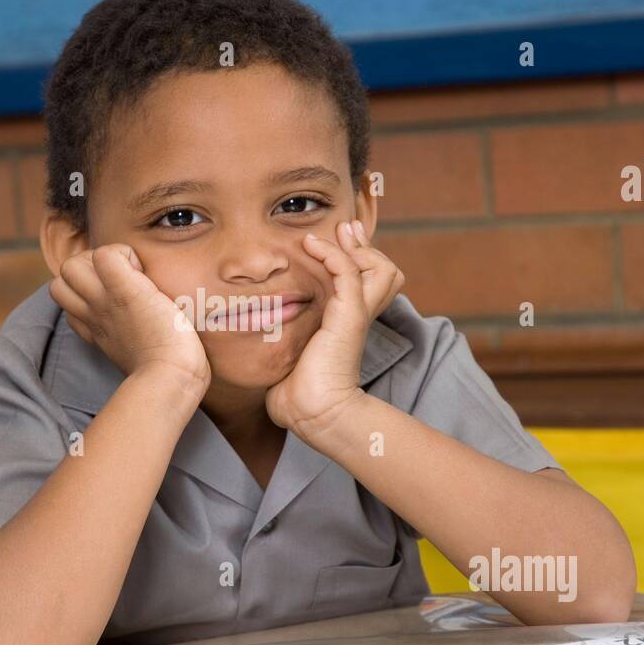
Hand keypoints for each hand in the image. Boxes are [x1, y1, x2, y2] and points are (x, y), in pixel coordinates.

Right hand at [49, 243, 210, 392]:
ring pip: (71, 265)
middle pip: (60, 279)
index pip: (68, 301)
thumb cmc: (166, 373)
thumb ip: (131, 340)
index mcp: (97, 331)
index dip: (87, 289)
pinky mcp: (125, 290)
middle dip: (86, 268)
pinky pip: (105, 255)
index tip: (118, 298)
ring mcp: (104, 302)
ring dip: (99, 259)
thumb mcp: (136, 356)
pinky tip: (142, 272)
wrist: (172, 378)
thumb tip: (147, 334)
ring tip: (130, 274)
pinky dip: (123, 254)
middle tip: (121, 280)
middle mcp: (94, 315)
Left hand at [265, 220, 403, 442]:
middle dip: (364, 247)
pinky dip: (332, 253)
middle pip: (385, 270)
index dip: (357, 258)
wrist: (313, 414)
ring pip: (380, 267)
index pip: (368, 282)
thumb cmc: (298, 397)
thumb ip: (281, 347)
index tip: (334, 239)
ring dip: (354, 247)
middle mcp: (358, 316)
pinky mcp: (349, 316)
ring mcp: (356, 315)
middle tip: (344, 230)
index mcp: (347, 324)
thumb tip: (259, 348)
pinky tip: (311, 245)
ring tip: (328, 236)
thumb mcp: (290, 361)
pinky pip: (348, 272)